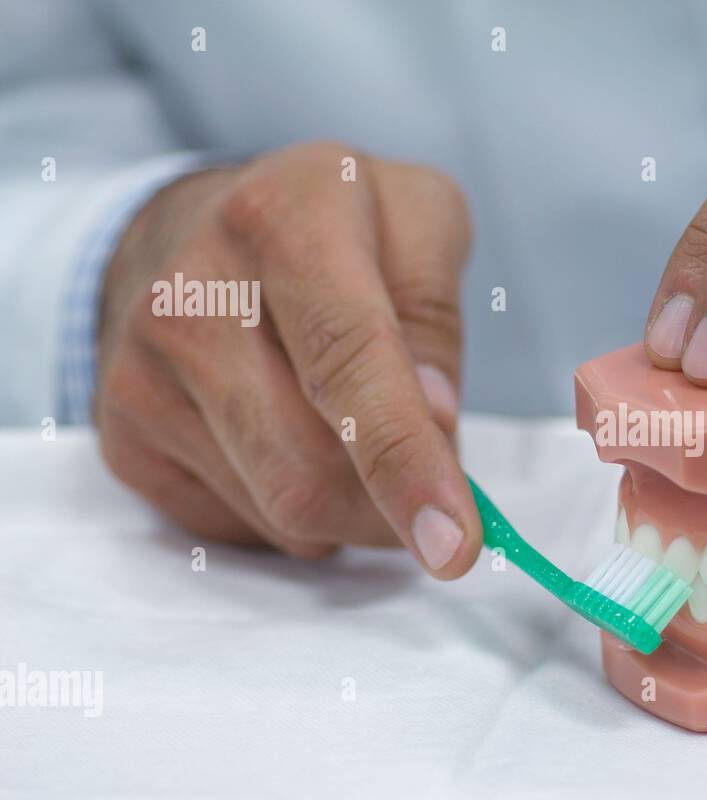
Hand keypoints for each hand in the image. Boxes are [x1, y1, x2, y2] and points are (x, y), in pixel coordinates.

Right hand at [96, 142, 481, 575]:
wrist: (195, 229)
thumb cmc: (333, 227)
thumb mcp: (419, 220)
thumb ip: (437, 313)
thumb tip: (433, 422)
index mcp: (281, 221)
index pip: (348, 362)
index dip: (405, 461)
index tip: (456, 546)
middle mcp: (191, 295)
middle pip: (312, 471)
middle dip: (393, 505)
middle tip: (432, 480)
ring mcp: (141, 374)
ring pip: (283, 514)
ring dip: (350, 509)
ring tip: (348, 431)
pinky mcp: (125, 440)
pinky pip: (243, 528)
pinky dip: (294, 512)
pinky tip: (289, 439)